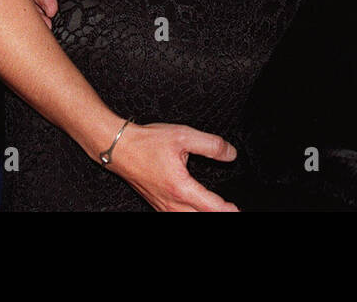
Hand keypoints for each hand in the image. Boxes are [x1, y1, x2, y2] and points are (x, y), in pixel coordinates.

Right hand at [105, 122, 240, 211]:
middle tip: (232, 211)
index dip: (226, 210)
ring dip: (202, 215)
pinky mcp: (156, 203)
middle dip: (216, 214)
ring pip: (186, 218)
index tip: (237, 210)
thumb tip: (230, 154)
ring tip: (218, 210)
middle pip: (199, 216)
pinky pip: (175, 216)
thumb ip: (211, 145)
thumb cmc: (147, 143)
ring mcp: (161, 205)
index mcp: (180, 188)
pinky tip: (194, 210)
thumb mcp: (184, 136)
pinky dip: (189, 214)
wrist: (119, 148)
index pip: (210, 206)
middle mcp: (170, 202)